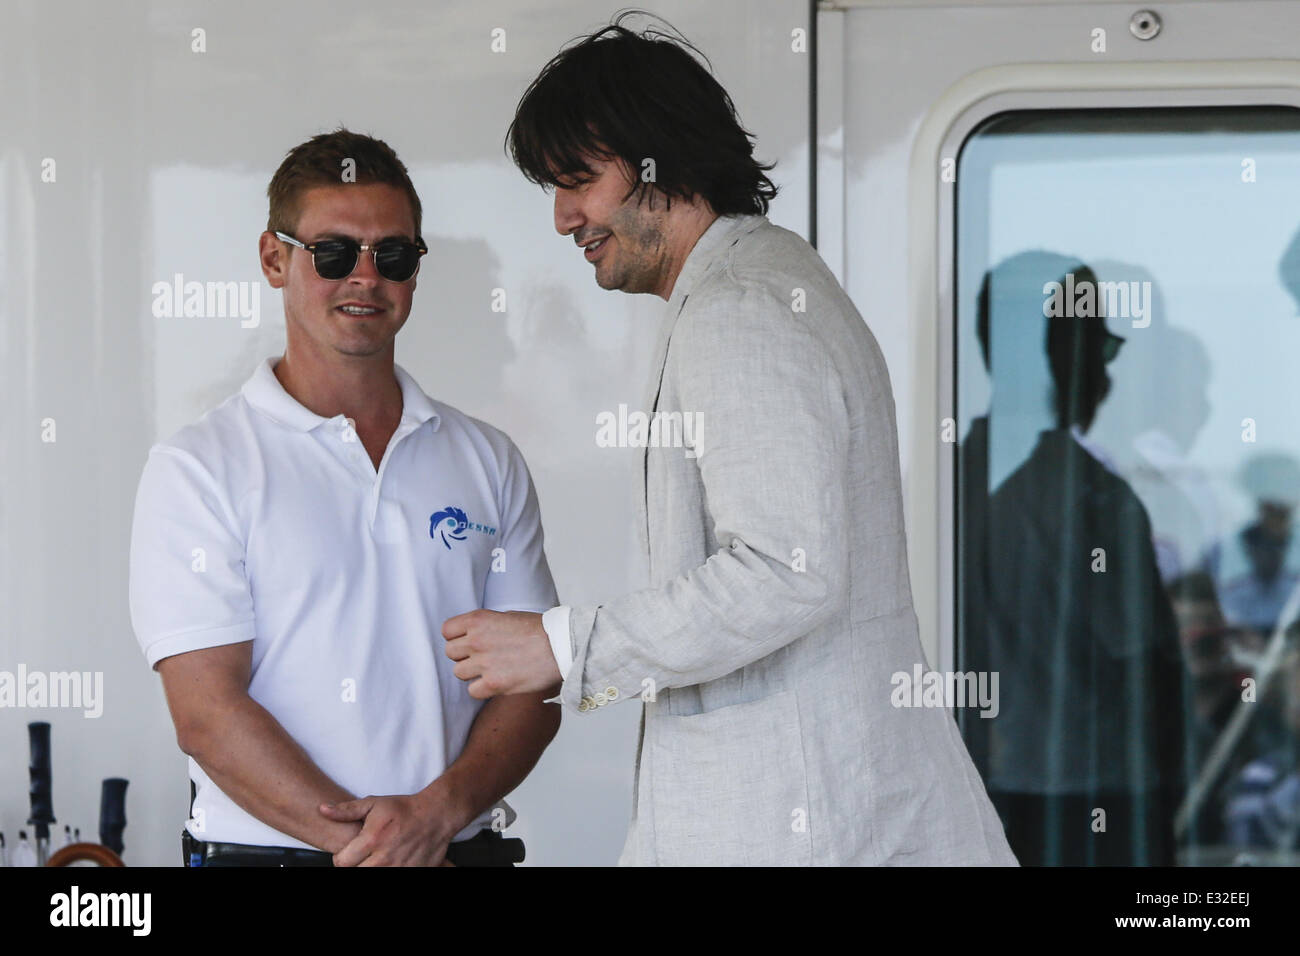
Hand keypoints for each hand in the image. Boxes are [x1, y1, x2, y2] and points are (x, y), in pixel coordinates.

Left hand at [320, 793, 459, 866]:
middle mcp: (384, 858)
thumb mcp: (374, 803)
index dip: (341, 858)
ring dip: (372, 868)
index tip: (349, 852)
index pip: (340, 863)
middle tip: (364, 855)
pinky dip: (389, 869)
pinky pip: (393, 877)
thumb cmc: (404, 808)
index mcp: (371, 840)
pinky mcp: (412, 873)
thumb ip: (347, 810)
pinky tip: (391, 861)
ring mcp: (399, 868)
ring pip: (372, 877)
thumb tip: (322, 809)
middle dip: (355, 865)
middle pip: (355, 873)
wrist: (437, 814)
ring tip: (377, 858)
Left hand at [442, 609, 560, 698]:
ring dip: (472, 673)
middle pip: (450, 653)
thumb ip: (485, 626)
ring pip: (458, 672)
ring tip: (491, 669)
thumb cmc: (539, 629)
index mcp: (478, 620)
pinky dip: (482, 689)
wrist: (561, 645)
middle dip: (463, 655)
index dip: (456, 637)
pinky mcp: (494, 683)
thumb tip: (471, 636)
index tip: (467, 641)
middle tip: (482, 656)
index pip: (447, 631)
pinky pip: (472, 691)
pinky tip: (496, 681)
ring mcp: (484, 663)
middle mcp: (477, 640)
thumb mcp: (507, 616)